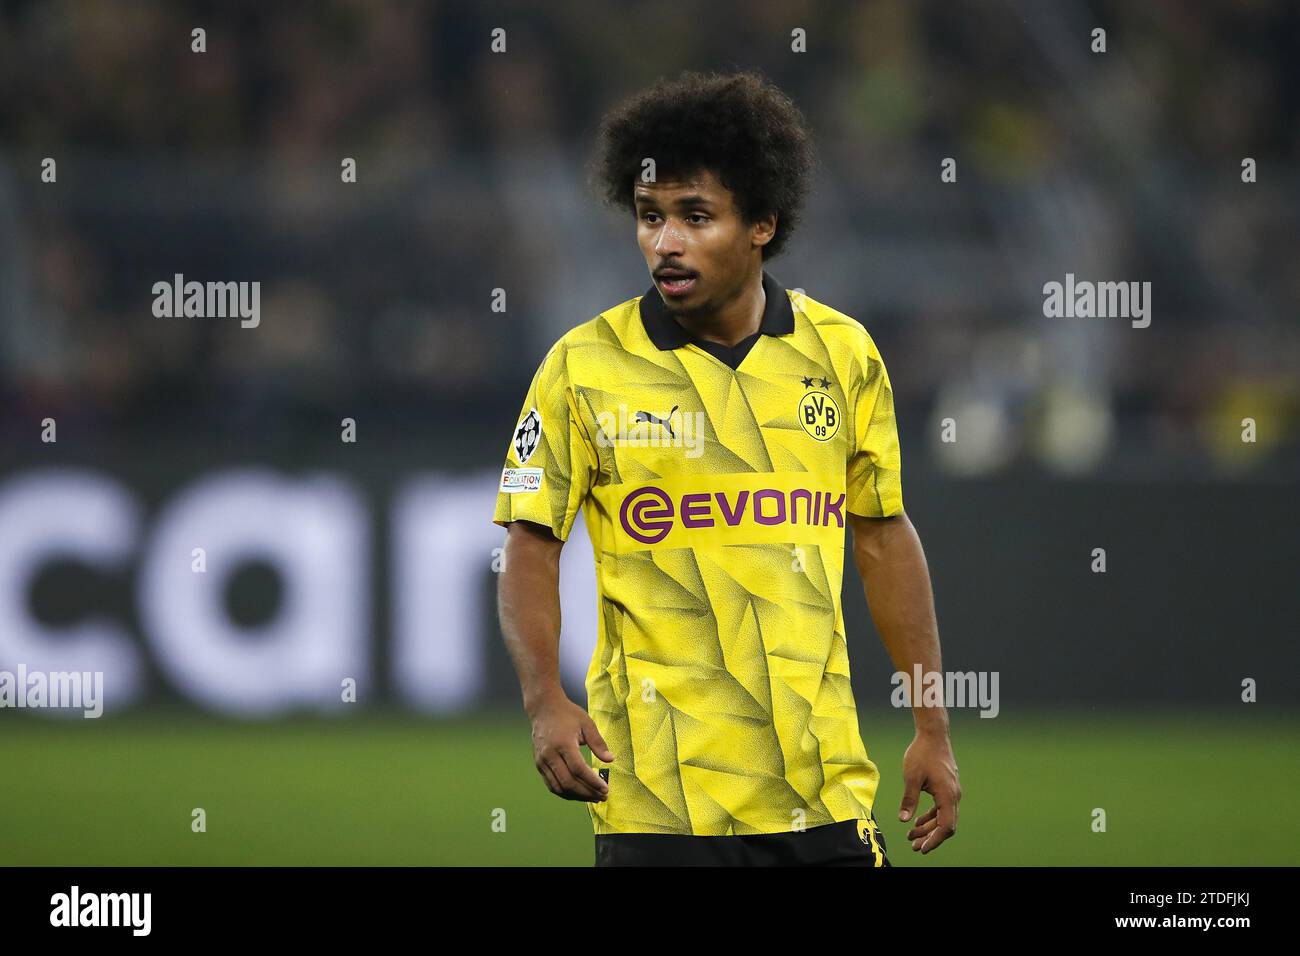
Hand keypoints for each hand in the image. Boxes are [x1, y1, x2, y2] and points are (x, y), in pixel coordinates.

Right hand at [529, 692, 614, 801]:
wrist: (543, 708)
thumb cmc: (567, 714)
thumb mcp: (586, 723)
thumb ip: (598, 742)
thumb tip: (610, 760)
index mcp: (563, 743)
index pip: (578, 770)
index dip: (592, 783)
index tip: (605, 789)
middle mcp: (550, 754)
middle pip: (568, 782)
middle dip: (587, 793)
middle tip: (602, 797)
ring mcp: (542, 761)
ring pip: (559, 787)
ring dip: (576, 796)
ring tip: (592, 797)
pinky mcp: (539, 764)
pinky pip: (551, 784)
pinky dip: (565, 792)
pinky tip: (578, 792)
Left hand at [898, 730, 960, 853]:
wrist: (933, 735)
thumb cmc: (922, 753)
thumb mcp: (911, 777)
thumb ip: (909, 799)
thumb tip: (903, 819)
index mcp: (947, 795)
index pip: (945, 826)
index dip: (934, 840)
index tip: (922, 848)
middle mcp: (953, 796)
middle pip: (945, 825)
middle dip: (929, 837)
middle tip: (913, 846)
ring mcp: (951, 792)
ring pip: (942, 817)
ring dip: (928, 827)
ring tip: (911, 836)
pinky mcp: (947, 787)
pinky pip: (941, 808)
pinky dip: (930, 816)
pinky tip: (917, 821)